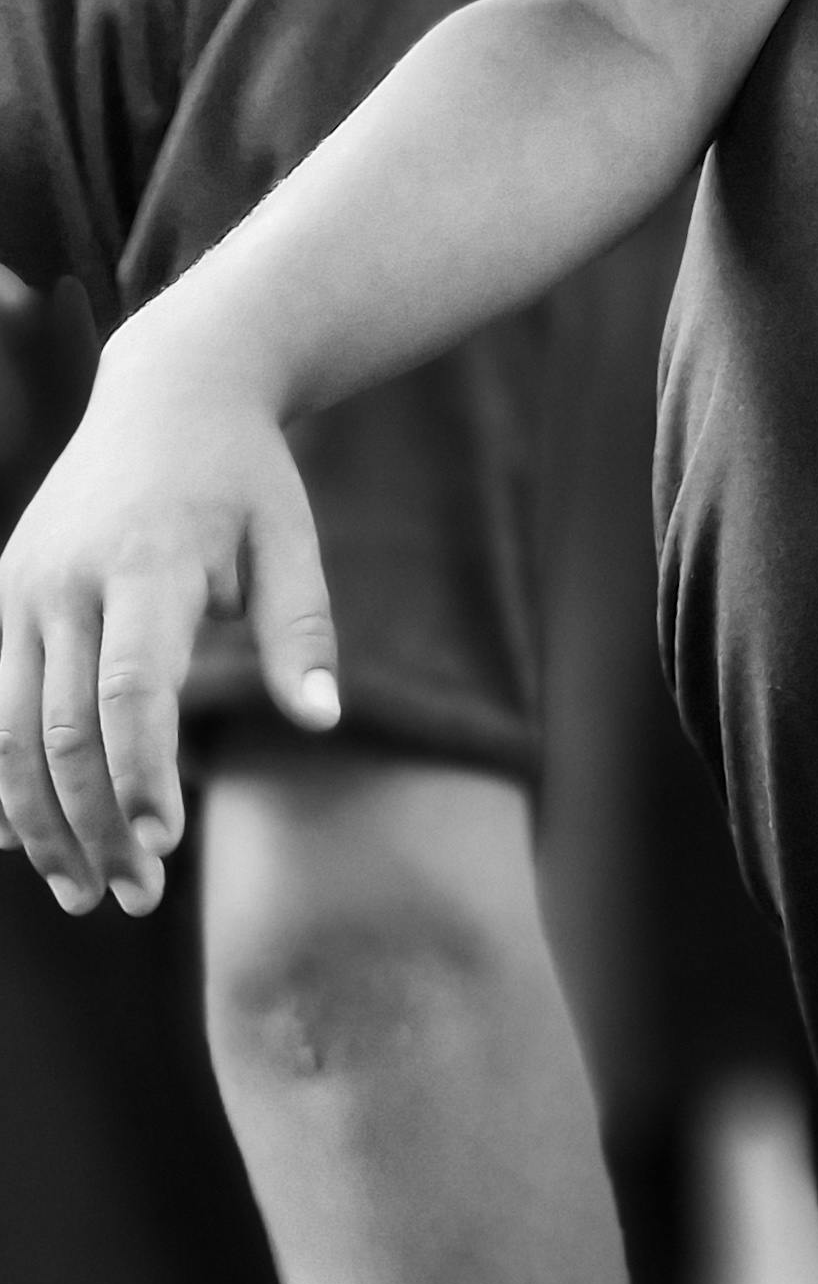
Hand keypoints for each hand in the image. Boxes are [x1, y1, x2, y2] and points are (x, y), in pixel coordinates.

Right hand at [0, 325, 338, 915]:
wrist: (171, 388)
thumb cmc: (245, 475)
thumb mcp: (290, 536)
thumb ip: (301, 629)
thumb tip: (321, 720)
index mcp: (148, 564)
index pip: (131, 692)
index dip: (139, 776)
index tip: (165, 842)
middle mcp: (69, 580)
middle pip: (62, 731)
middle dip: (94, 825)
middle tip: (136, 895)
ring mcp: (22, 587)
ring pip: (6, 732)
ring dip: (38, 823)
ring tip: (82, 891)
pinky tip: (16, 843)